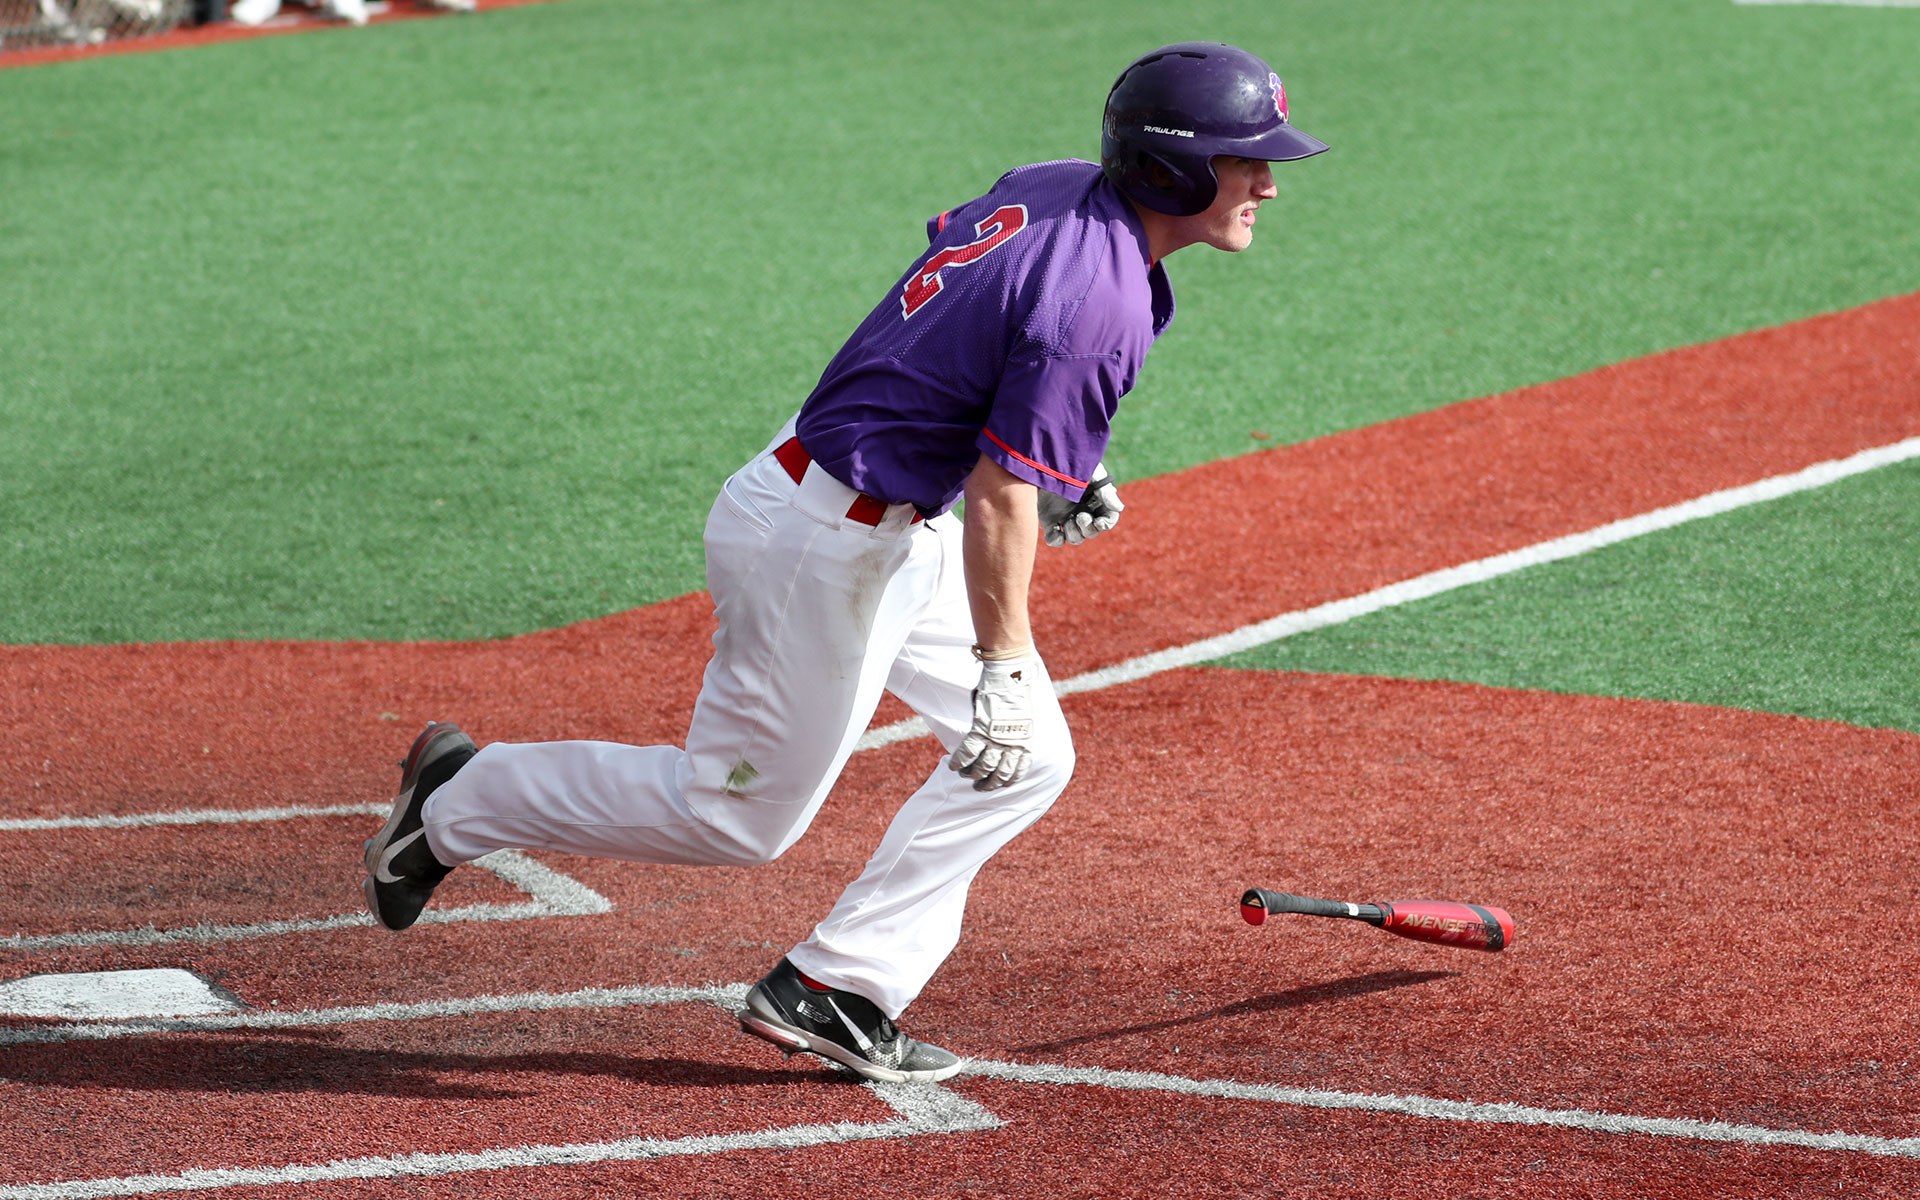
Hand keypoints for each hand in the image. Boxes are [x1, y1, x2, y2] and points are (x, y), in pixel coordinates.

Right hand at [948, 655, 1034, 789]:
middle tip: (978, 786)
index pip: (1018, 772)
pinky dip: (959, 762)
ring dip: (971, 775)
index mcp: (1026, 743)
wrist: (1010, 677)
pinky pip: (967, 753)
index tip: (998, 785)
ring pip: (982, 767)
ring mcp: (996, 739)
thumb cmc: (1016, 695)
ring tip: (964, 775)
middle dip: (988, 784)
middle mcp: (1012, 745)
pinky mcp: (981, 730)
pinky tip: (952, 765)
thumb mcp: (1023, 720)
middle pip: (1000, 775)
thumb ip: (1015, 736)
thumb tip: (1003, 746)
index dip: (1006, 782)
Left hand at [1037, 463, 1122, 546]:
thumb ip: (1105, 491)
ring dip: (1074, 534)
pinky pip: (1054, 539)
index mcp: (1095, 500)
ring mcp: (1065, 517)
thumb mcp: (1091, 473)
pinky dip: (1055, 540)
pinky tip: (1055, 531)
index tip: (1099, 522)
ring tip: (1068, 521)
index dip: (1106, 524)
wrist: (1044, 460)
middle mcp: (1082, 510)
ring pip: (1075, 538)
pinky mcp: (1049, 520)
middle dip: (1088, 528)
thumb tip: (1119, 508)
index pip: (1107, 519)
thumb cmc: (1072, 463)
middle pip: (1092, 532)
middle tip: (1080, 516)